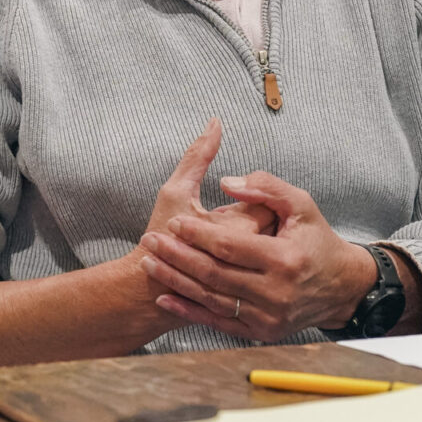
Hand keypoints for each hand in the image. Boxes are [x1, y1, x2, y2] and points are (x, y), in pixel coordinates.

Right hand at [132, 120, 275, 301]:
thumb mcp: (175, 192)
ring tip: (235, 243)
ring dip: (257, 245)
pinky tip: (234, 261)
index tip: (234, 204)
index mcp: (241, 230)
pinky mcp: (247, 299)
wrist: (146, 290)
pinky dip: (251, 265)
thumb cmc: (159, 237)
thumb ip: (197, 157)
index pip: (268, 204)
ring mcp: (251, 281)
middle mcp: (252, 258)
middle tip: (234, 223)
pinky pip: (261, 275)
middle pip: (275, 226)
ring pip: (269, 253)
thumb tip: (215, 123)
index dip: (253, 200)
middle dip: (259, 221)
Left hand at [137, 170, 378, 342]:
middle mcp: (276, 292)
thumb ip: (265, 187)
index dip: (197, 234)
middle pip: (214, 273)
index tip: (175, 222)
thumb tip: (228, 181)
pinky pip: (218, 321)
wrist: (340, 287)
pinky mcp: (261, 331)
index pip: (229, 247)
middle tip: (151, 240)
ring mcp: (268, 316)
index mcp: (285, 259)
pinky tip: (167, 296)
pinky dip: (189, 310)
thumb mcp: (301, 205)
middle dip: (177, 256)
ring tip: (150, 263)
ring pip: (211, 298)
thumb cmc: (317, 241)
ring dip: (176, 281)